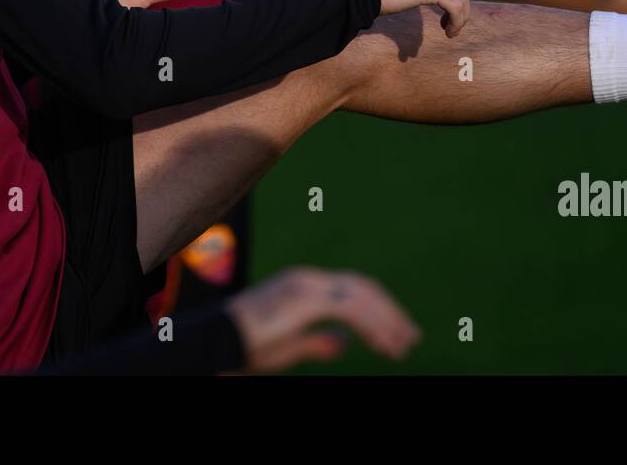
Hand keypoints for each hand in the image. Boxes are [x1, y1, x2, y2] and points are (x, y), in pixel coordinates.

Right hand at [224, 267, 419, 372]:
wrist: (215, 342)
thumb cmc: (245, 346)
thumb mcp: (289, 347)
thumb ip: (318, 342)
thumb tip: (345, 343)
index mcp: (304, 286)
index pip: (352, 291)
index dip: (379, 310)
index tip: (398, 332)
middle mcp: (309, 280)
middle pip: (363, 290)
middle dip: (390, 313)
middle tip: (412, 337)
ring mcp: (307, 287)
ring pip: (362, 298)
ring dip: (387, 322)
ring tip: (403, 347)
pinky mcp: (306, 300)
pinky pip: (351, 312)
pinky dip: (373, 328)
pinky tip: (386, 345)